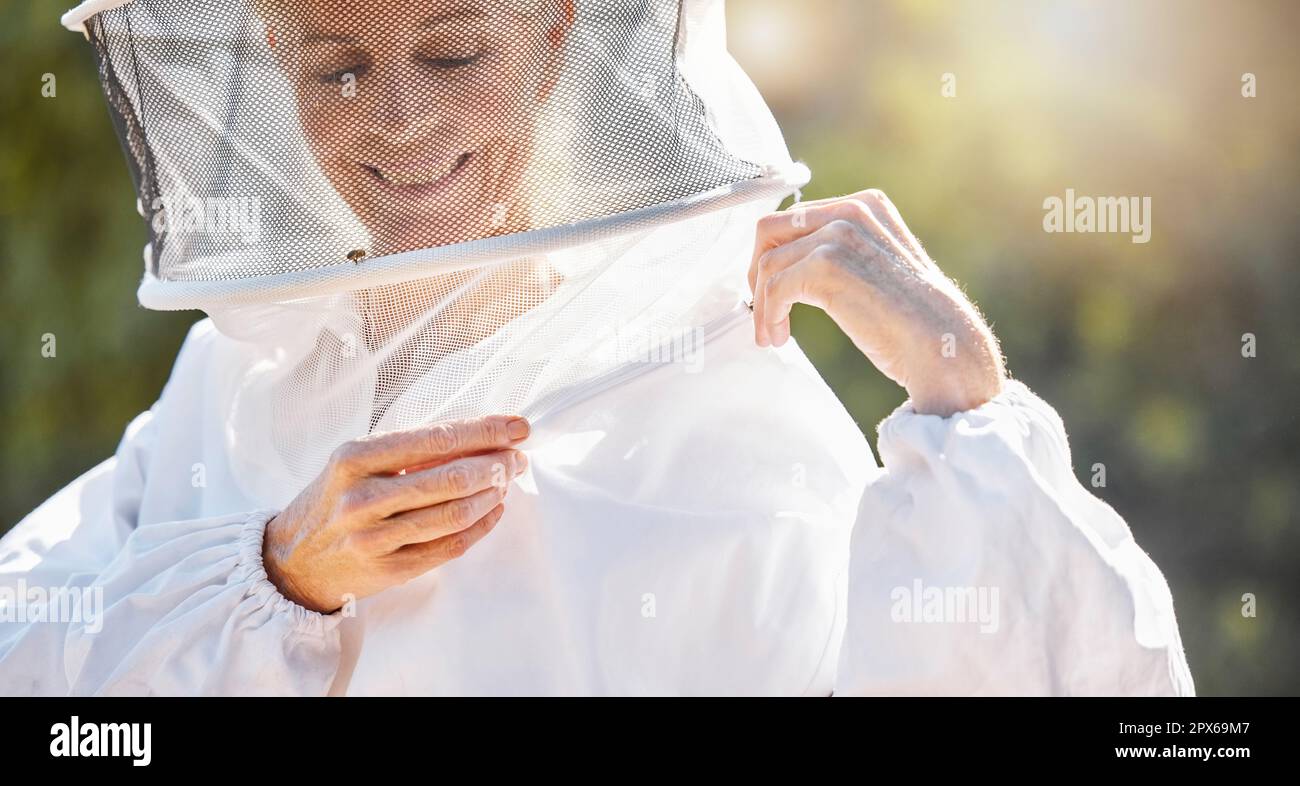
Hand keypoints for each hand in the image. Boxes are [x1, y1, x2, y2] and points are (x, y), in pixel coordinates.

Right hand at [262, 415, 529, 612]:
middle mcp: (363, 497)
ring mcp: (376, 538)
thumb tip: (479, 436)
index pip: (436, 439)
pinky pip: (451, 546)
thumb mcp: (356, 461)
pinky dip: (481, 526)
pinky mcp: (390, 570)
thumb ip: (410, 449)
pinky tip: (493, 510)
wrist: (292, 559)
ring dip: (493, 495)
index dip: (485, 432)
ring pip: (456, 514)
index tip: (518, 427)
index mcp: (355, 458)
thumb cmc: (334, 499)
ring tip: (507, 482)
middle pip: (453, 479)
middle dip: (497, 465)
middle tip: (517, 458)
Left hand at [749, 189, 1004, 415]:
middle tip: (762, 307)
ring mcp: (838, 235)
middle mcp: (851, 210)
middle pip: (770, 229)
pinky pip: (772, 289)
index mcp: (865, 205)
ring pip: (767, 265)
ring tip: (771, 333)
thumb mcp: (880, 265)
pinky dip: (768, 316)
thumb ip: (846, 251)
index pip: (794, 217)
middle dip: (758, 271)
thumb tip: (796, 263)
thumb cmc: (915, 320)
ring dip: (761, 305)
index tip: (772, 289)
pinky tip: (778, 337)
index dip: (774, 255)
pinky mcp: (825, 267)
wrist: (941, 344)